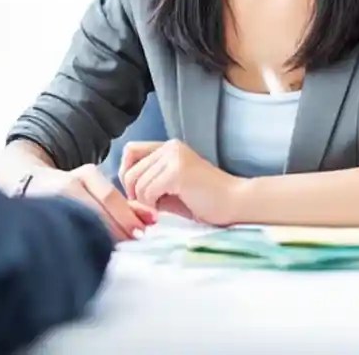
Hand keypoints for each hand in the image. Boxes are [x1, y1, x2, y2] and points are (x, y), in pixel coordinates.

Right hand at [21, 164, 156, 241]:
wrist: (32, 182)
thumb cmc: (75, 190)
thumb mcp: (98, 188)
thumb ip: (125, 204)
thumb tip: (151, 220)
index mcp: (86, 175)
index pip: (110, 198)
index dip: (127, 217)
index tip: (143, 233)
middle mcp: (68, 185)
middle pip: (96, 212)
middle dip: (117, 231)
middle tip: (133, 246)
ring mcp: (53, 201)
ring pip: (81, 223)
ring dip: (100, 239)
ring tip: (116, 252)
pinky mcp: (43, 216)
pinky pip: (67, 233)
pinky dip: (81, 243)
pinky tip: (91, 253)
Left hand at [119, 140, 245, 226]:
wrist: (235, 204)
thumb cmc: (205, 202)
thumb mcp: (170, 189)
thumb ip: (148, 185)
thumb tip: (123, 194)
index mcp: (169, 147)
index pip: (130, 151)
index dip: (126, 174)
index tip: (136, 195)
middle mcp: (170, 146)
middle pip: (130, 169)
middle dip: (133, 193)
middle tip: (148, 208)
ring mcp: (174, 157)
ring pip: (136, 182)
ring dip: (144, 202)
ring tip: (160, 210)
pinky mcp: (178, 171)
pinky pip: (147, 191)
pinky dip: (151, 205)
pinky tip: (164, 211)